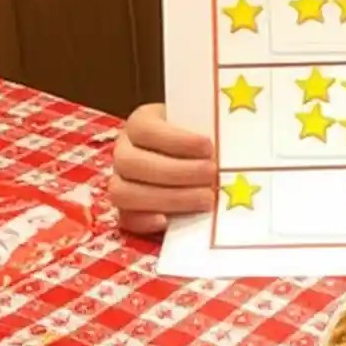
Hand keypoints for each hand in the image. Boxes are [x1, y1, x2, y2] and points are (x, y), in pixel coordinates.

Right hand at [109, 103, 215, 234]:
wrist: (195, 162)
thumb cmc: (202, 140)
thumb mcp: (204, 127)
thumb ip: (210, 135)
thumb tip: (225, 151)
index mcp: (140, 124)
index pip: (145, 129)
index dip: (175, 140)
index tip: (208, 146)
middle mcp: (124, 151)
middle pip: (132, 163)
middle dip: (176, 171)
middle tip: (210, 175)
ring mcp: (120, 181)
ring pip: (124, 193)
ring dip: (167, 198)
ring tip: (205, 199)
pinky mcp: (124, 210)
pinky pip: (125, 219)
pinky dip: (144, 222)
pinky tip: (168, 221)